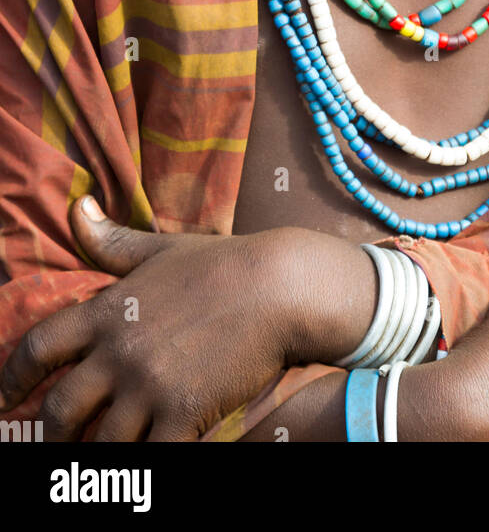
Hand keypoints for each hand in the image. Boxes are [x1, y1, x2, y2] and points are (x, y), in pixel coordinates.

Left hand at [0, 196, 306, 440]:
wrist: (279, 286)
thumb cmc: (223, 265)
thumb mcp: (161, 248)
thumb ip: (113, 240)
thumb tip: (77, 206)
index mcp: (107, 310)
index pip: (37, 348)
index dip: (12, 378)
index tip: (4, 397)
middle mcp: (119, 351)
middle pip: (60, 410)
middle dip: (53, 435)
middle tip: (58, 443)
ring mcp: (149, 386)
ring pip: (101, 444)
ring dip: (97, 456)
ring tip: (102, 458)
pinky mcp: (182, 414)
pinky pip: (149, 458)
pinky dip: (145, 465)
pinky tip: (149, 458)